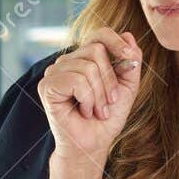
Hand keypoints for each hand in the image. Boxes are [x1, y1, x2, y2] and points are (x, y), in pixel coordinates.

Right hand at [38, 28, 141, 166]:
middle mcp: (68, 61)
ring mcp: (55, 72)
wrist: (94, 143)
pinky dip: (87, 99)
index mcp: (85, 57)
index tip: (130, 59)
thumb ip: (130, 62)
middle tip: (108, 103)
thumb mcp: (127, 87)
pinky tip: (83, 111)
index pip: (100, 34)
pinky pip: (77, 81)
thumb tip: (129, 36)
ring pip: (88, 67)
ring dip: (99, 95)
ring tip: (96, 111)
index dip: (116, 42)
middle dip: (110, 80)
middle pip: (96, 50)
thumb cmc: (108, 117)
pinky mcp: (47, 86)